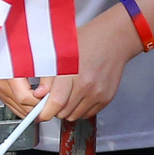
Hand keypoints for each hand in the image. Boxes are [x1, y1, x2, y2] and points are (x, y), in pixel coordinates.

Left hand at [0, 7, 144, 121]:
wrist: (114, 39)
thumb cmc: (88, 41)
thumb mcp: (61, 52)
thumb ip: (48, 75)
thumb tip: (39, 95)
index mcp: (72, 72)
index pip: (55, 102)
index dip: (44, 112)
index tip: (39, 113)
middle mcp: (86, 84)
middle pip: (63, 112)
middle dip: (54, 109)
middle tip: (53, 99)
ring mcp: (98, 92)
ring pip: (75, 116)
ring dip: (68, 110)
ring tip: (68, 95)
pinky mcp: (107, 97)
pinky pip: (88, 114)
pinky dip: (81, 108)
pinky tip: (80, 94)